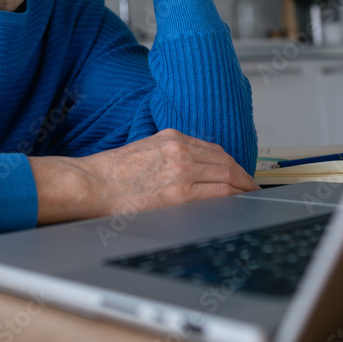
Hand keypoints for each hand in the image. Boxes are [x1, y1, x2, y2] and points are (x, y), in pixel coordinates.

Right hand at [29, 129, 258, 223]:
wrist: (89, 185)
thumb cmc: (107, 174)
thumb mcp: (141, 151)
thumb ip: (166, 156)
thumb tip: (186, 171)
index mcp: (170, 137)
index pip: (212, 149)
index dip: (231, 163)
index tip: (238, 173)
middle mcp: (179, 149)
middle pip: (225, 161)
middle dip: (243, 176)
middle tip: (253, 188)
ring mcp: (182, 170)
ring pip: (227, 176)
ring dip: (243, 188)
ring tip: (251, 198)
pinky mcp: (180, 192)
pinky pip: (218, 193)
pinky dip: (234, 197)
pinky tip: (239, 204)